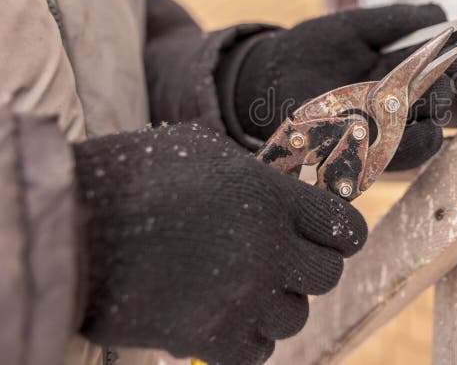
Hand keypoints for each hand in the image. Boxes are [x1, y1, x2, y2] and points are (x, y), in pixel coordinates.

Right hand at [74, 123, 366, 364]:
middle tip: (277, 265)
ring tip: (240, 290)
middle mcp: (268, 246)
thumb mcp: (202, 153)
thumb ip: (254, 177)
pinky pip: (258, 353)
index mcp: (271, 196)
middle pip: (327, 276)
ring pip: (295, 317)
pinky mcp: (210, 337)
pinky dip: (247, 342)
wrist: (70, 227)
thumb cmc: (132, 178)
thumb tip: (285, 195)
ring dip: (274, 307)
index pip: (346, 229)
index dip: (341, 235)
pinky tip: (222, 320)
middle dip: (308, 272)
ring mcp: (242, 295)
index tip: (325, 238)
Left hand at [233, 4, 456, 169]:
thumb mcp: (354, 27)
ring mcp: (382, 130)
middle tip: (442, 80)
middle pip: (441, 104)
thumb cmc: (311, 47)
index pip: (444, 70)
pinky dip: (409, 146)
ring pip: (427, 136)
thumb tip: (441, 16)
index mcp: (402, 70)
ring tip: (429, 106)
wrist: (268, 75)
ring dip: (432, 121)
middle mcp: (398, 102)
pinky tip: (406, 130)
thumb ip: (395, 20)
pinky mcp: (364, 153)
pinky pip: (398, 158)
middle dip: (446, 91)